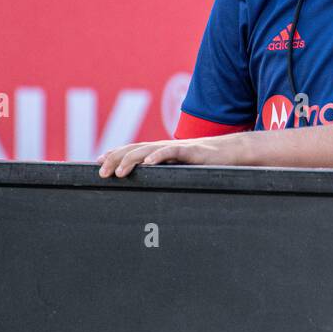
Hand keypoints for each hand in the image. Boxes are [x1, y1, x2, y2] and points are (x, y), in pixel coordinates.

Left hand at [96, 135, 238, 177]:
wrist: (234, 152)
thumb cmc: (208, 162)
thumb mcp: (183, 168)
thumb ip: (167, 173)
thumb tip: (152, 184)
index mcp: (162, 151)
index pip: (133, 149)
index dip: (115, 154)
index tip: (98, 162)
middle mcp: (166, 147)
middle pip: (135, 149)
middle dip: (115, 159)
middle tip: (101, 173)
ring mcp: (178, 148)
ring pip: (149, 150)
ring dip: (131, 159)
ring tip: (119, 172)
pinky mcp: (192, 151)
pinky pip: (173, 152)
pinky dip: (159, 156)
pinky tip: (149, 163)